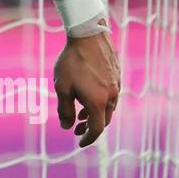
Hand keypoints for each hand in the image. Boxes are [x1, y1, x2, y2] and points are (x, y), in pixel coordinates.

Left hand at [52, 24, 120, 146]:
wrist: (89, 35)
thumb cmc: (72, 61)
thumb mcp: (62, 87)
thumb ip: (64, 109)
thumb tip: (67, 126)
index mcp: (98, 102)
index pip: (96, 129)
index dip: (88, 138)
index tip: (79, 143)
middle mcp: (111, 97)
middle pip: (103, 120)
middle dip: (90, 128)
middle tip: (76, 129)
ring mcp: (116, 86)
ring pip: (108, 108)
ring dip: (95, 114)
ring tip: (80, 113)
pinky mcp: (116, 76)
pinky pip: (110, 96)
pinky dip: (100, 102)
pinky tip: (88, 96)